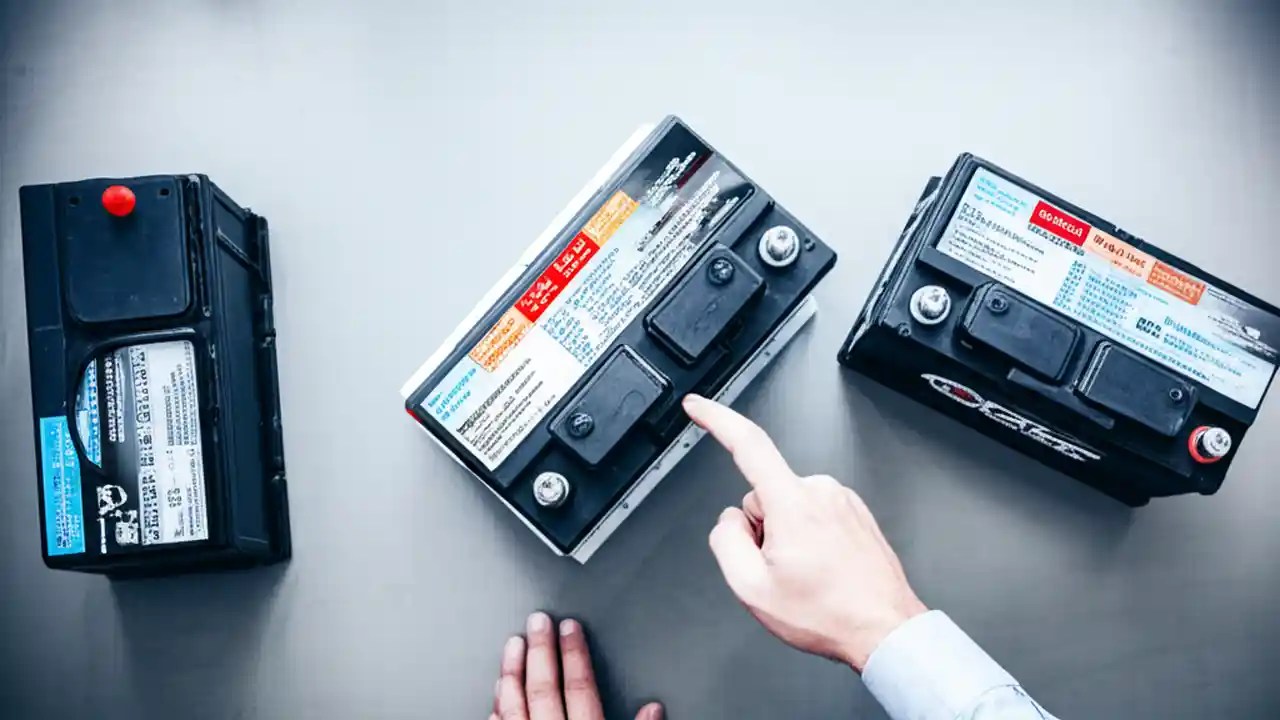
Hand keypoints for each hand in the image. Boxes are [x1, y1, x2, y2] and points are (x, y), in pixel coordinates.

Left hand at [491, 612, 663, 719]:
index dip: (575, 654)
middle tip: (538, 622)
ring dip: (513, 672)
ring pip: (514, 705)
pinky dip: (497, 709)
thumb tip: (653, 709)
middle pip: (544, 689)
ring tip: (513, 644)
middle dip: (541, 650)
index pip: (580, 688)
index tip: (570, 627)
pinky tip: (496, 693)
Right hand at [684, 395, 927, 671]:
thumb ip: (725, 542)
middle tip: (782, 570)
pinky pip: (813, 515)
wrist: (884, 630)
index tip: (698, 406)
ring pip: (788, 506)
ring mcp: (841, 500)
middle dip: (762, 529)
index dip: (716, 419)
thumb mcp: (752, 588)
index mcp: (793, 503)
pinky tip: (824, 569)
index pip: (747, 444)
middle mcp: (820, 492)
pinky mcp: (855, 511)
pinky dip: (810, 538)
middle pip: (763, 494)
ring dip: (787, 537)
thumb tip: (730, 521)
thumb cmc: (829, 614)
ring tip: (809, 575)